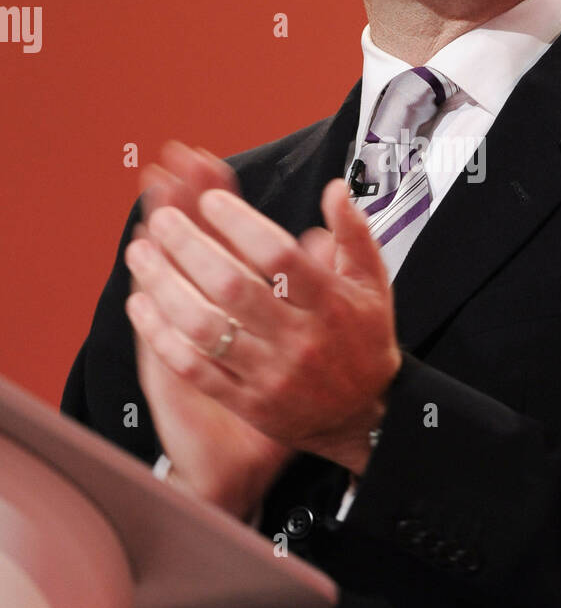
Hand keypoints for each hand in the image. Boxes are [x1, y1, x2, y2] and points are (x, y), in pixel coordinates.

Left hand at [124, 173, 402, 479]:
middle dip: (189, 247)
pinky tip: (142, 306)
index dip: (239, 224)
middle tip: (164, 219)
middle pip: (232, 287)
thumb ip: (354, 234)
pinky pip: (195, 368)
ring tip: (141, 253)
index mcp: (330, 304)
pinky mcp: (248, 401)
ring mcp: (270, 373)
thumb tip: (334, 191)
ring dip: (165, 287)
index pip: (279, 256)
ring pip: (204, 328)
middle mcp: (299, 339)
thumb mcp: (373, 284)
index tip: (211, 201)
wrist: (365, 415)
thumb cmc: (364, 342)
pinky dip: (162, 336)